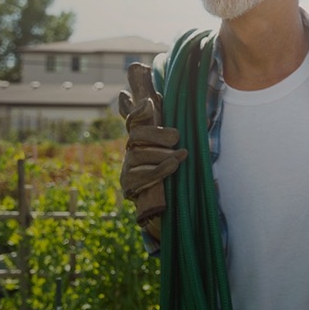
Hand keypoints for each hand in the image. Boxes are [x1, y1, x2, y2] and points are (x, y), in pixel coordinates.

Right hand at [119, 63, 185, 238]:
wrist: (167, 206)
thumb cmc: (175, 170)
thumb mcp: (178, 148)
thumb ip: (176, 129)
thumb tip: (173, 104)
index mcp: (141, 137)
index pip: (134, 119)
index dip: (138, 110)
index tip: (149, 103)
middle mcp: (130, 150)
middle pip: (136, 135)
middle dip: (158, 134)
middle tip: (177, 136)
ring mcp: (127, 168)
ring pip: (141, 154)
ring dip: (163, 154)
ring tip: (181, 155)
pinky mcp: (128, 185)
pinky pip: (143, 174)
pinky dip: (161, 169)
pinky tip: (174, 165)